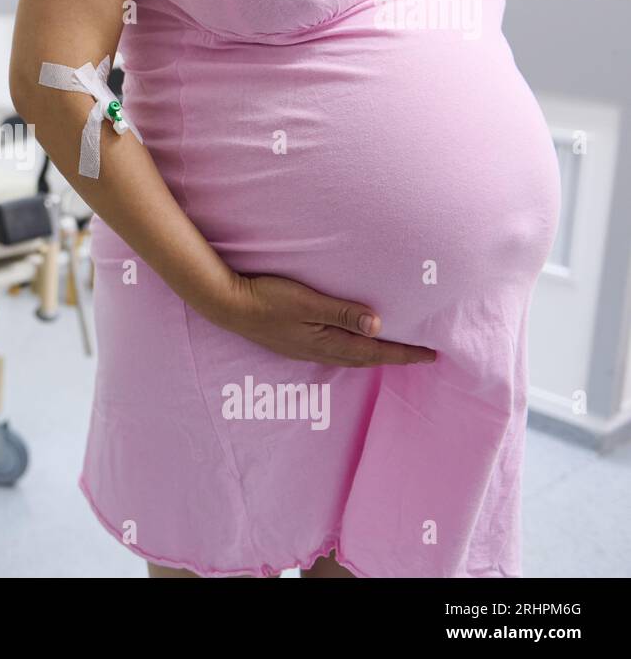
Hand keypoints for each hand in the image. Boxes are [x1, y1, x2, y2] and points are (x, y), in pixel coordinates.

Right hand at [213, 274, 436, 367]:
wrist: (228, 305)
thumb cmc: (267, 299)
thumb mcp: (309, 302)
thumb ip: (343, 313)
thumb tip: (378, 325)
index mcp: (327, 342)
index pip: (375, 351)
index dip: (404, 353)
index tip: (431, 355)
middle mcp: (319, 351)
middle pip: (366, 359)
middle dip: (394, 358)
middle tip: (419, 356)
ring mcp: (304, 349)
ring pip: (349, 357)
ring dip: (372, 356)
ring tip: (390, 352)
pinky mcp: (293, 343)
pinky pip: (333, 352)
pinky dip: (351, 351)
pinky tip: (348, 344)